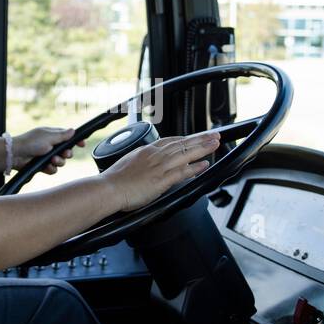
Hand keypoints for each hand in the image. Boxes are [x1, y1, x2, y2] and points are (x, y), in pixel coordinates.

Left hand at [13, 126, 87, 174]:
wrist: (15, 155)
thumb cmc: (31, 142)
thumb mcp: (49, 137)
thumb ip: (62, 135)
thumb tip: (73, 130)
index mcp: (52, 135)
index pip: (68, 137)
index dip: (76, 141)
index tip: (82, 144)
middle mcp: (51, 145)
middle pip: (66, 151)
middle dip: (66, 154)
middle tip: (64, 154)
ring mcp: (46, 156)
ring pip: (61, 162)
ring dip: (58, 162)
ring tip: (52, 160)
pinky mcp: (42, 165)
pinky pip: (53, 169)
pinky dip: (51, 169)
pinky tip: (47, 167)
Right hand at [100, 130, 220, 212]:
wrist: (108, 188)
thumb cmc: (113, 180)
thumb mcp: (128, 163)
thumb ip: (141, 162)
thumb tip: (147, 166)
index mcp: (146, 150)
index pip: (171, 140)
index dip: (186, 138)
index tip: (197, 136)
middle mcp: (155, 155)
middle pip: (182, 143)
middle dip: (200, 138)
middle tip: (215, 134)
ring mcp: (159, 167)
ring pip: (185, 154)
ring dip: (202, 148)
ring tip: (215, 144)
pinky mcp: (161, 180)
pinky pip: (182, 172)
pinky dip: (194, 168)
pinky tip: (205, 164)